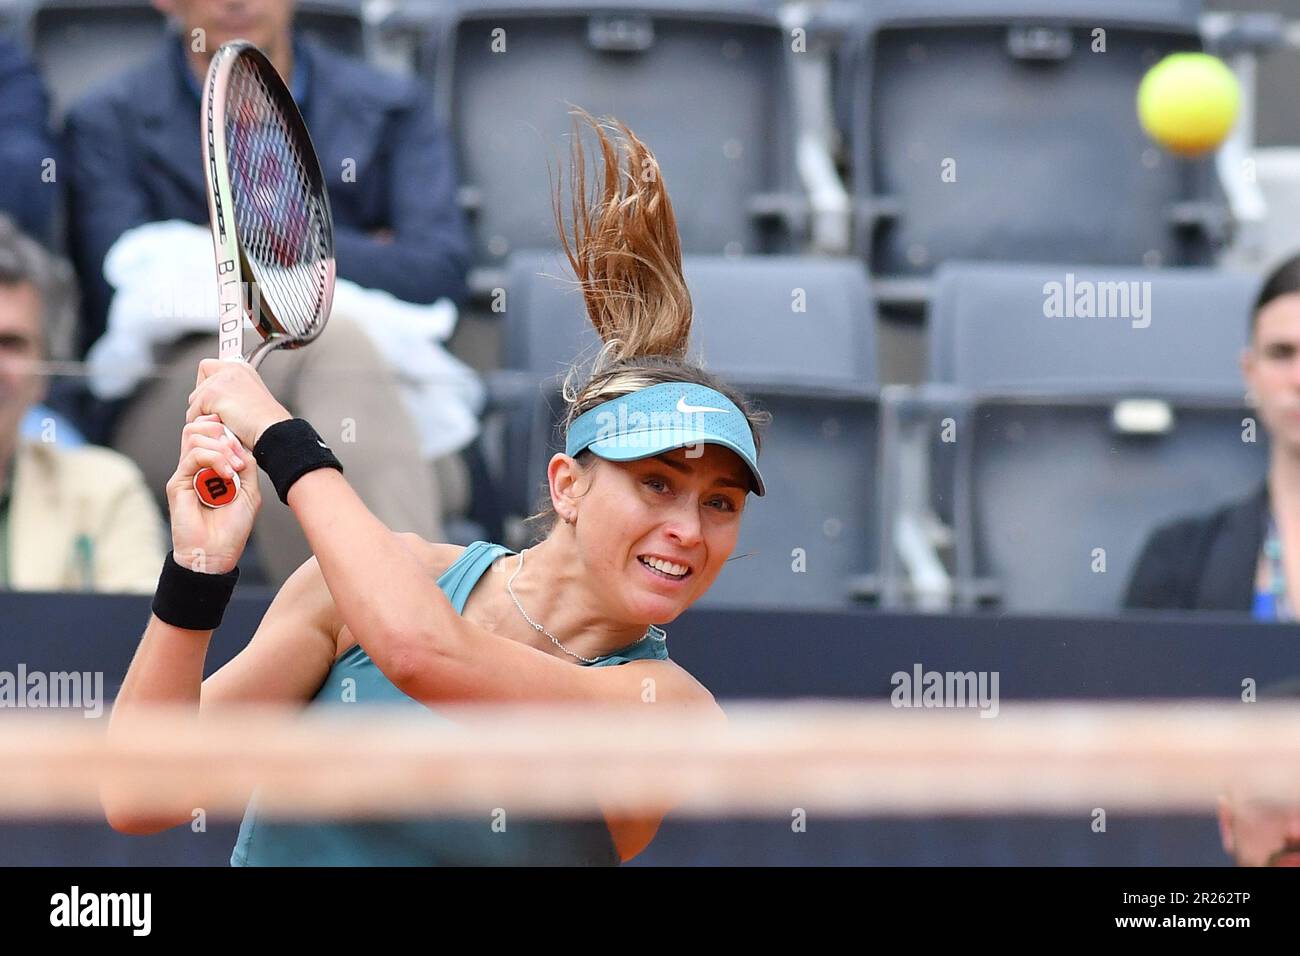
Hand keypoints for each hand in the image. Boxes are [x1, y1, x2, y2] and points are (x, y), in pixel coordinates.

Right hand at [168, 414, 261, 573]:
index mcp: (212, 466)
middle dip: (223, 433)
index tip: (244, 451)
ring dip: (222, 449)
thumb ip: (245, 464)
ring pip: (194, 435)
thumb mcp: (248, 490)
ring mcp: (185, 472)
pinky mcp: (177, 482)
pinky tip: (226, 475)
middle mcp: (196, 466)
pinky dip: (215, 459)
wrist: (218, 552)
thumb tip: (238, 443)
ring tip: (234, 470)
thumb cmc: (233, 526)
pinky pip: (193, 455)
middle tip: (239, 458)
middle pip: (198, 426)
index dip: (228, 431)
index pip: (211, 431)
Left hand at [185, 358, 291, 450]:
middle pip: (200, 382)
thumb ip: (235, 393)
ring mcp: (220, 380)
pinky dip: (205, 423)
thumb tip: (220, 401)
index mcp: (243, 369)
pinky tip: (222, 425)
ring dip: (205, 413)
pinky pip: (193, 413)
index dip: (210, 383)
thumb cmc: (267, 423)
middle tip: (221, 413)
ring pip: (194, 399)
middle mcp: (231, 369)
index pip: (211, 368)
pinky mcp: (211, 394)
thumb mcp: (253, 399)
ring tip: (226, 421)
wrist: (271, 430)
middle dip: (205, 400)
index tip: (213, 396)